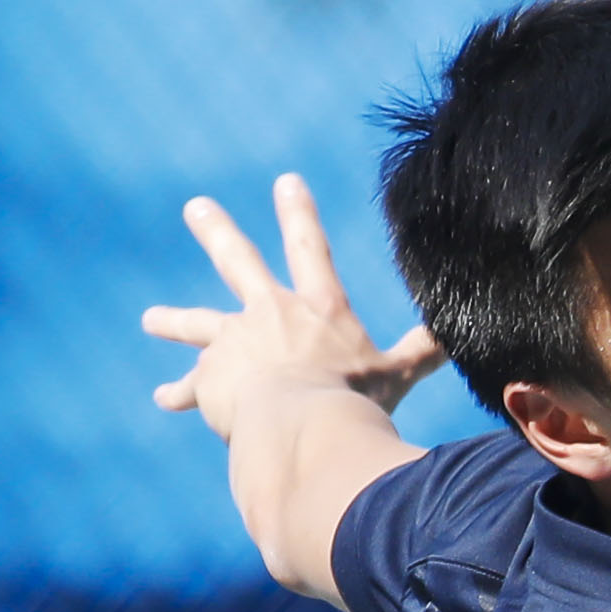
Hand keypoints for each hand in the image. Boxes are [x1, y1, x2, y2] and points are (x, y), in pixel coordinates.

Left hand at [140, 174, 444, 440]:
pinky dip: (180, 394)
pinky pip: (192, 387)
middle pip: (237, 262)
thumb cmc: (355, 404)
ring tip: (152, 320)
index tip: (285, 181)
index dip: (299, 214)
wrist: (303, 430)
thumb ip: (422, 353)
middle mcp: (271, 314)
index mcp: (319, 309)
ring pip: (198, 324)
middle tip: (195, 208)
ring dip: (174, 320)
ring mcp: (236, 343)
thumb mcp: (396, 375)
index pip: (310, 249)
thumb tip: (458, 335)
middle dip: (216, 232)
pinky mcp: (211, 378)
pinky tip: (164, 399)